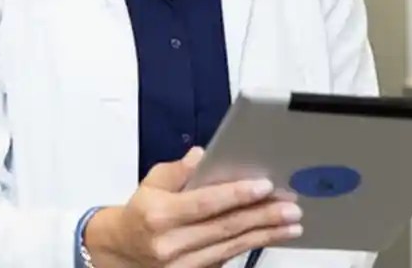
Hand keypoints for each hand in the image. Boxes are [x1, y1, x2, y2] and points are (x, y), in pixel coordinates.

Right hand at [86, 147, 302, 266]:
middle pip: (225, 228)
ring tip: (291, 224)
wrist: (120, 251)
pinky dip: (251, 246)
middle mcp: (170, 245)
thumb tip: (203, 156)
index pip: (205, 204)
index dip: (236, 195)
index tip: (264, 187)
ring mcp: (182, 266)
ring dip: (265, 235)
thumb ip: (178, 171)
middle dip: (262, 216)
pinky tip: (271, 236)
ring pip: (231, 247)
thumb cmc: (140, 213)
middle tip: (291, 207)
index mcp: (159, 215)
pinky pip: (227, 259)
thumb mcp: (151, 183)